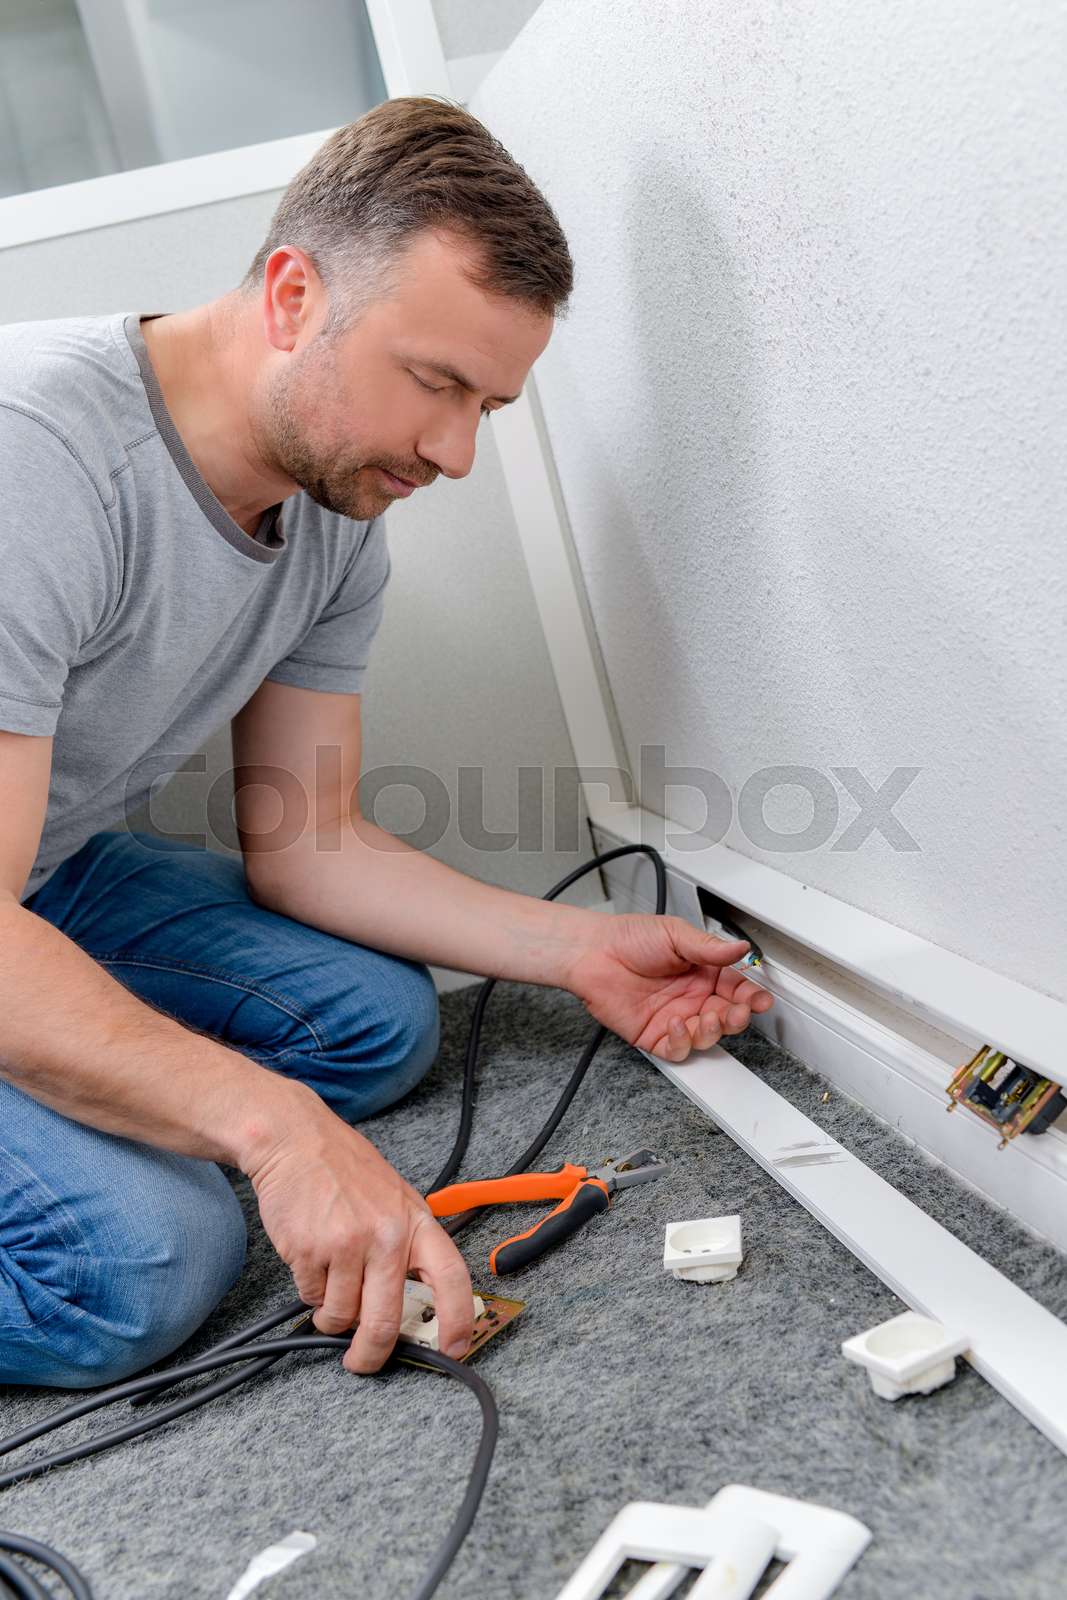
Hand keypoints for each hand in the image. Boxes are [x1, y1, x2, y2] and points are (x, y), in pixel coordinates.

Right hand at [240, 1082, 473, 1372]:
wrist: (296, 1140)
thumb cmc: (346, 1170)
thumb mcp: (395, 1198)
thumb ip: (406, 1246)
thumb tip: (415, 1305)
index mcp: (415, 1222)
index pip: (451, 1277)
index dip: (458, 1320)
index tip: (455, 1349)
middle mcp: (386, 1236)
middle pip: (386, 1321)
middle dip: (372, 1354)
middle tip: (362, 1360)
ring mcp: (346, 1244)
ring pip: (341, 1316)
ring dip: (332, 1315)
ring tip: (329, 1285)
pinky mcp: (309, 1251)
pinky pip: (311, 1297)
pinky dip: (310, 1291)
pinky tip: (311, 1260)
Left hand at [564, 914, 773, 1060]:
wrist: (592, 953)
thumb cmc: (628, 938)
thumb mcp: (675, 934)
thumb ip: (710, 947)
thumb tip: (741, 948)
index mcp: (702, 972)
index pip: (736, 989)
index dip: (751, 996)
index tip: (761, 999)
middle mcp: (691, 997)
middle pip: (727, 1017)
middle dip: (738, 1017)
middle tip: (738, 1011)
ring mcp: (675, 1017)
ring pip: (707, 1037)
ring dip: (713, 1031)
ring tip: (708, 1016)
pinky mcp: (653, 1035)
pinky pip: (676, 1049)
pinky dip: (682, 1041)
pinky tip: (678, 1024)